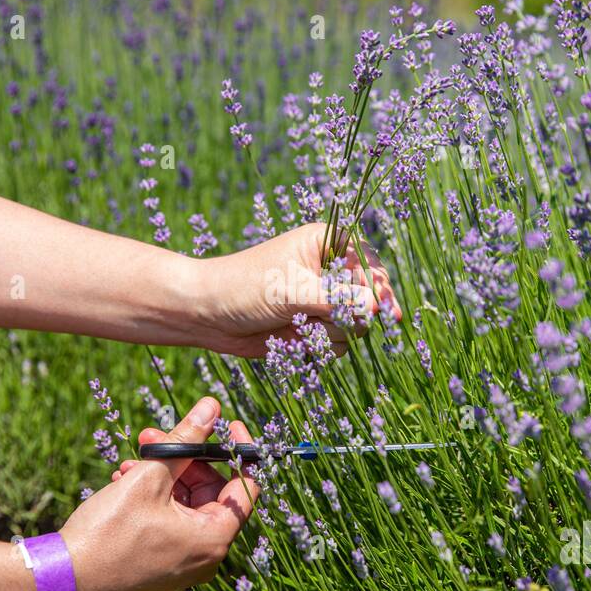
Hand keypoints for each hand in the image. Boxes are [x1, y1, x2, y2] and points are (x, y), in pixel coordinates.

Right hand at [58, 397, 258, 590]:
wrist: (62, 580)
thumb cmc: (108, 533)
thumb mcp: (150, 478)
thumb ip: (185, 440)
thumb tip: (211, 408)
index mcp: (214, 539)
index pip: (245, 486)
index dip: (236, 451)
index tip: (224, 424)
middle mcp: (205, 557)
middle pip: (210, 492)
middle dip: (183, 459)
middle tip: (152, 437)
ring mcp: (182, 564)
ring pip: (184, 504)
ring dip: (161, 476)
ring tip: (129, 465)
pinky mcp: (160, 565)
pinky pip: (168, 522)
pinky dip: (151, 499)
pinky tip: (122, 483)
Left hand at [192, 222, 400, 356]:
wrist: (207, 315)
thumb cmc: (245, 287)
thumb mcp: (292, 290)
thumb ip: (336, 300)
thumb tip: (376, 307)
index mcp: (327, 244)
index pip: (370, 261)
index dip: (379, 284)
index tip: (382, 307)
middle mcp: (329, 271)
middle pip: (369, 297)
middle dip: (351, 312)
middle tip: (334, 319)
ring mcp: (323, 301)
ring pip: (356, 324)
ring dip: (332, 331)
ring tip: (300, 325)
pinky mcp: (315, 328)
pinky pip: (339, 344)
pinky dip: (320, 346)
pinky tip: (295, 338)